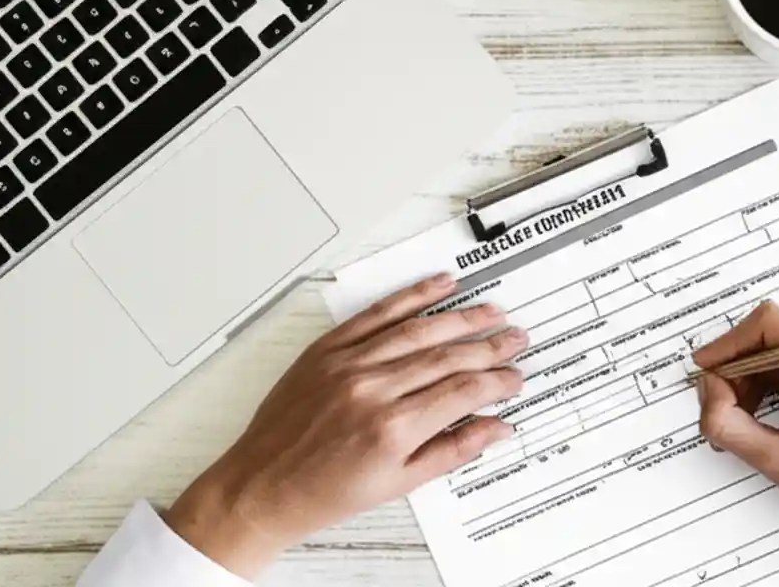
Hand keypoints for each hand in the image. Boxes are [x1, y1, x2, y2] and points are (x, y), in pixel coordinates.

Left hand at [165, 273, 525, 578]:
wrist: (262, 486)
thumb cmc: (323, 491)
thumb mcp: (398, 483)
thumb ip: (452, 450)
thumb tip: (496, 428)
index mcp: (392, 429)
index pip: (463, 392)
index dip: (497, 381)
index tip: (514, 377)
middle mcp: (372, 391)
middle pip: (447, 357)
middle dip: (489, 346)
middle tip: (516, 338)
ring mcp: (347, 365)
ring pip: (418, 330)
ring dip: (461, 318)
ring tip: (490, 311)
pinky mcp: (326, 350)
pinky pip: (375, 314)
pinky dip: (410, 297)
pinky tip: (437, 286)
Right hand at [693, 303, 778, 584]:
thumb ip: (729, 426)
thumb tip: (707, 399)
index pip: (766, 324)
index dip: (727, 344)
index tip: (705, 369)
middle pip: (770, 339)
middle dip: (737, 372)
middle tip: (720, 409)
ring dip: (752, 384)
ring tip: (739, 424)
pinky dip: (772, 391)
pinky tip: (759, 422)